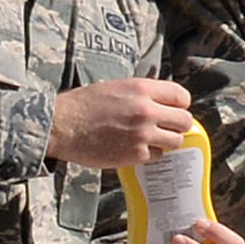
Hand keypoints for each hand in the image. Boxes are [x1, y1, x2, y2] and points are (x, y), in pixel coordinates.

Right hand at [48, 77, 195, 166]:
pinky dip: (150, 154)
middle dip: (176, 124)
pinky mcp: (136, 154)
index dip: (179, 104)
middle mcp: (147, 110)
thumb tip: (162, 101)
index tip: (172, 110)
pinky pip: (158, 156)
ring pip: (176, 141)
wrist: (59, 126)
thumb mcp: (115, 87)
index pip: (181, 96)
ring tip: (150, 139)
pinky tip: (135, 148)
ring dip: (166, 141)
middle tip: (165, 127)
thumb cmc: (82, 105)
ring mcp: (143, 134)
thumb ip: (141, 93)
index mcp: (142, 89)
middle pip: (185, 120)